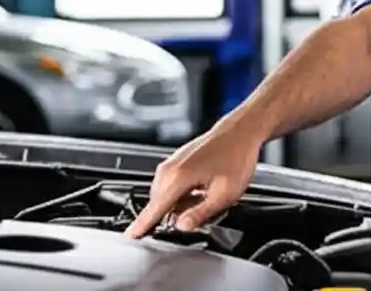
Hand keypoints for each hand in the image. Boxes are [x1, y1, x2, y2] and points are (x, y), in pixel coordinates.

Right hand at [123, 119, 263, 238]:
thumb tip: (181, 226)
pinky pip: (172, 187)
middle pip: (161, 205)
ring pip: (167, 197)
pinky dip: (184, 194)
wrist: (241, 131)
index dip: (142, 227)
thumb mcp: (225, 193)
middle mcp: (169, 169)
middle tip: (204, 209)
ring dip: (182, 204)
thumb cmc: (237, 157)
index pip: (154, 209)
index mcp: (178, 177)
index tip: (129, 238)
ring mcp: (171, 164)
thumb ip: (200, 213)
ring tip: (208, 195)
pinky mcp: (176, 162)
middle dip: (176, 215)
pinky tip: (204, 188)